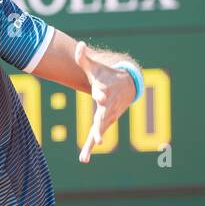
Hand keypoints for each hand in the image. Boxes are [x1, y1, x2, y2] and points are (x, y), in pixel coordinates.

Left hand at [75, 40, 136, 162]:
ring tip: (90, 152)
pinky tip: (83, 160)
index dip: (102, 94)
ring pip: (100, 130)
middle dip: (101, 125)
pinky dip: (89, 148)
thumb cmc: (106, 75)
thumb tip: (78, 45)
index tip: (101, 96)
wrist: (126, 84)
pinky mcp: (104, 123)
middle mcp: (108, 106)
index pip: (104, 93)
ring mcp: (107, 116)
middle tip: (99, 137)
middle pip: (104, 116)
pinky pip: (96, 136)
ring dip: (95, 140)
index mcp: (106, 91)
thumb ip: (83, 58)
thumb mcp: (94, 67)